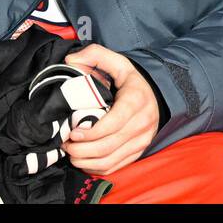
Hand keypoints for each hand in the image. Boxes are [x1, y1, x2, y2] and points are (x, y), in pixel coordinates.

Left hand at [61, 44, 159, 175]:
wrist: (157, 95)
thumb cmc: (132, 81)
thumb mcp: (118, 62)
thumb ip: (95, 55)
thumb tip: (70, 60)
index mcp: (136, 100)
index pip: (113, 124)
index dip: (90, 133)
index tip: (72, 132)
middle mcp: (142, 123)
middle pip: (108, 146)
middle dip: (81, 149)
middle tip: (65, 144)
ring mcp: (141, 140)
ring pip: (110, 160)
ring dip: (85, 161)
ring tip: (70, 153)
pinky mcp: (138, 151)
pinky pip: (115, 167)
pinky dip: (95, 167)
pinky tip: (83, 160)